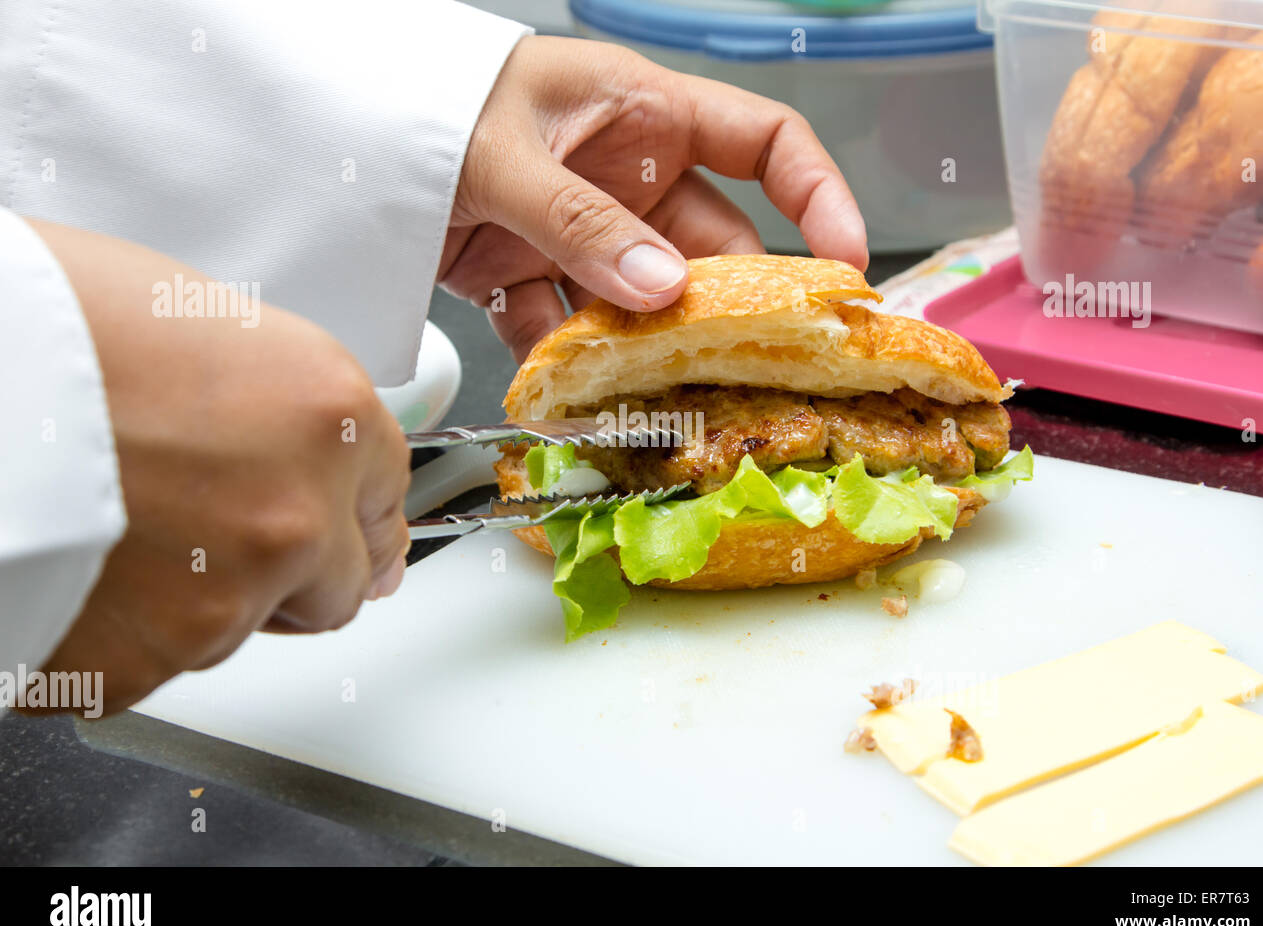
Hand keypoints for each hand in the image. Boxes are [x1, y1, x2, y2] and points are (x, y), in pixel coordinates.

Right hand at [28, 221, 410, 714]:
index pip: (384, 492)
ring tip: (117, 528)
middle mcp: (297, 516)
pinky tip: (78, 566)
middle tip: (215, 532)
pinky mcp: (142, 665)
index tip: (331, 517)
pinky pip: (154, 662)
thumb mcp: (201, 323)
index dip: (348, 504)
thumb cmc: (52, 329)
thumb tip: (309, 453)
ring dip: (202, 596)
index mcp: (328, 416)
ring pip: (245, 627)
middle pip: (340, 581)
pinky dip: (123, 632)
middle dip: (297, 570)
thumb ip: (279, 403)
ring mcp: (226, 600)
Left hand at [440, 36, 867, 360]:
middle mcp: (629, 178)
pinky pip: (569, 332)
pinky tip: (567, 402)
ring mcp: (584, 235)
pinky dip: (567, 370)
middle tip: (745, 362)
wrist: (335, 132)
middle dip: (728, 304)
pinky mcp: (533, 279)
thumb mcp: (507, 152)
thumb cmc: (428, 102)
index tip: (843, 263)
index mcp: (646, 115)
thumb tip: (662, 291)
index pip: (765, 143)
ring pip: (643, 304)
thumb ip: (583, 222)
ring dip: (646, 351)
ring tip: (658, 397)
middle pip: (711, 247)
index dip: (817, 195)